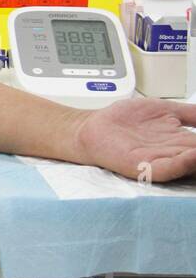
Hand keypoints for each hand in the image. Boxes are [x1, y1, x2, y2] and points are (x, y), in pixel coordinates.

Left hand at [71, 97, 195, 182]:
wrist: (92, 127)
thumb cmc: (126, 120)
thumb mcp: (167, 109)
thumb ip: (193, 113)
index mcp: (184, 142)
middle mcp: (177, 154)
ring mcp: (162, 161)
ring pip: (193, 164)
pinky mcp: (145, 168)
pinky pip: (169, 168)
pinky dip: (184, 162)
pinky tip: (194, 154)